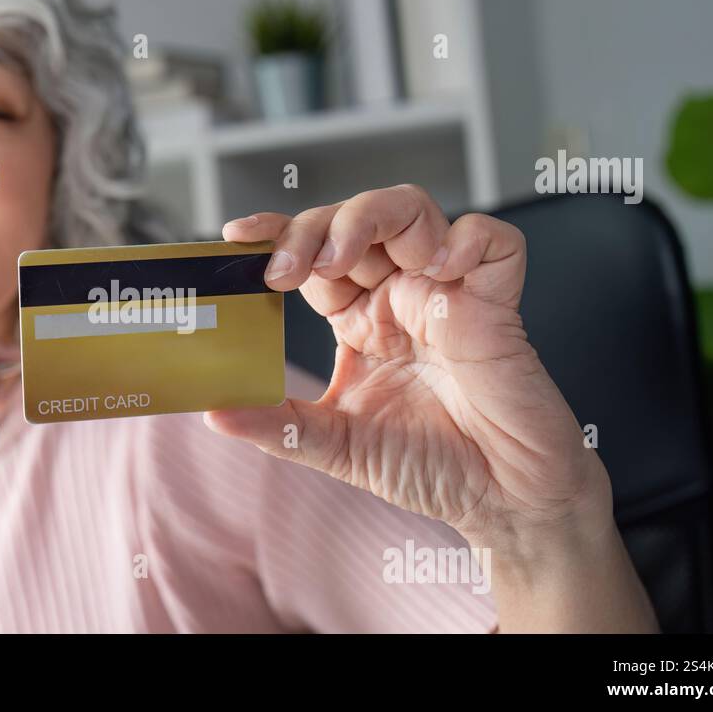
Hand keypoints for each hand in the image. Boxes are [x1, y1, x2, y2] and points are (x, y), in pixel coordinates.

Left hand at [204, 184, 610, 547]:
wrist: (501, 501)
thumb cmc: (430, 467)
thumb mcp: (336, 446)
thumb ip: (279, 426)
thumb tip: (212, 413)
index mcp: (360, 320)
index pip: (310, 254)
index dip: (277, 235)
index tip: (238, 235)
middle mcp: (399, 297)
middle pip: (352, 220)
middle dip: (312, 228)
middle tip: (287, 267)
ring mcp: (448, 293)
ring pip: (411, 210)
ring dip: (369, 218)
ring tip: (341, 258)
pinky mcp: (497, 304)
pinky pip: (493, 242)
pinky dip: (465, 239)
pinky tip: (438, 268)